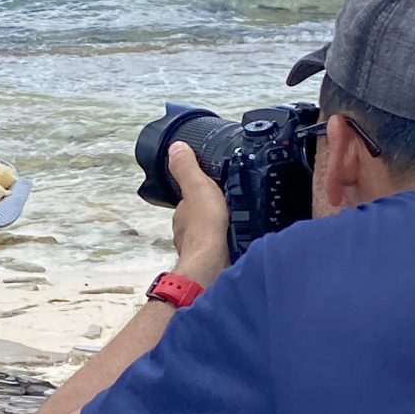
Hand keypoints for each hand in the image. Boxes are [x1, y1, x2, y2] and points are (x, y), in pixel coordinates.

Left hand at [167, 144, 231, 286]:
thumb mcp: (198, 188)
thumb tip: (176, 147)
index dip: (202, 193)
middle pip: (201, 217)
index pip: (190, 199)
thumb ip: (187, 168)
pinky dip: (228, 244)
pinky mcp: (212, 262)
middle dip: (214, 213)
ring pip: (210, 234)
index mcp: (183, 212)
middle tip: (232, 207)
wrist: (214, 266)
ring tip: (238, 224)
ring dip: (221, 230)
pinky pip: (220, 248)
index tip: (216, 189)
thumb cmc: (205, 229)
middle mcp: (187, 231)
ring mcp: (198, 248)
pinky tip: (238, 242)